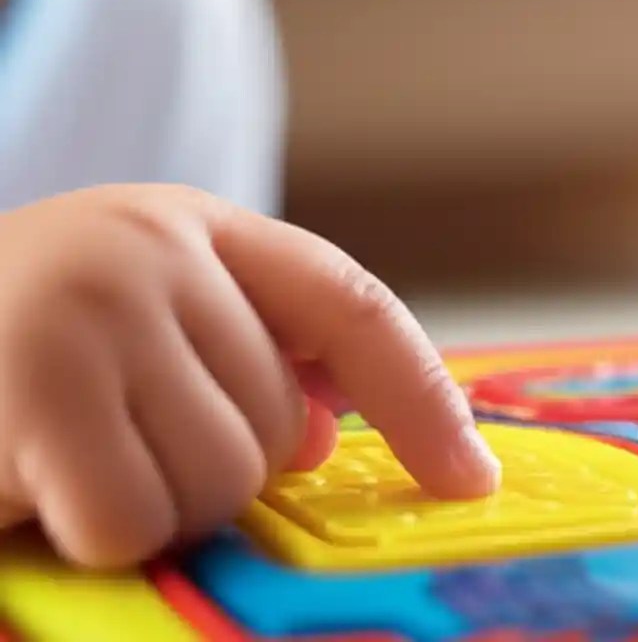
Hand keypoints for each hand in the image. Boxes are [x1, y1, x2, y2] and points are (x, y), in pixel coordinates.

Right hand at [0, 184, 499, 567]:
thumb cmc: (14, 344)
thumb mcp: (136, 325)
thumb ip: (239, 360)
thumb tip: (319, 439)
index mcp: (194, 226)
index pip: (353, 307)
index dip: (424, 400)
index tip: (472, 480)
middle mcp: (150, 247)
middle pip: (275, 429)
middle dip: (206, 467)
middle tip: (108, 438)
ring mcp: (86, 310)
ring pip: (214, 484)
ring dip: (145, 505)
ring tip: (60, 456)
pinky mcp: (26, 391)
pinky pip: (129, 519)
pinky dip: (86, 533)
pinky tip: (26, 485)